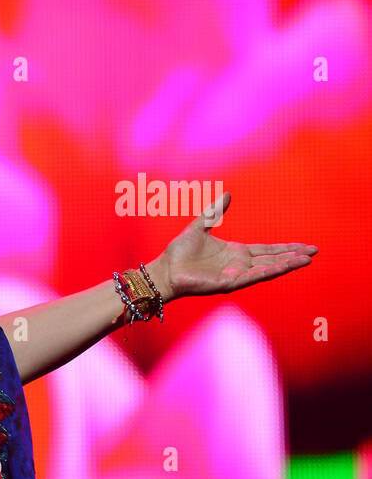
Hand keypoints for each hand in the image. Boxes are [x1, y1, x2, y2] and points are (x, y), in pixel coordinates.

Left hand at [149, 192, 316, 300]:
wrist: (164, 270)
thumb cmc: (179, 253)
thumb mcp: (200, 227)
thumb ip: (214, 213)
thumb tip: (228, 194)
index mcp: (235, 253)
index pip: (267, 250)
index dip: (285, 248)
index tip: (304, 246)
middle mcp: (239, 265)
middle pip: (273, 260)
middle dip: (293, 256)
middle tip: (315, 252)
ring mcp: (235, 276)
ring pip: (267, 269)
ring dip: (287, 265)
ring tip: (307, 260)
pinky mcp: (228, 284)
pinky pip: (252, 277)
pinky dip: (268, 272)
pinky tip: (283, 267)